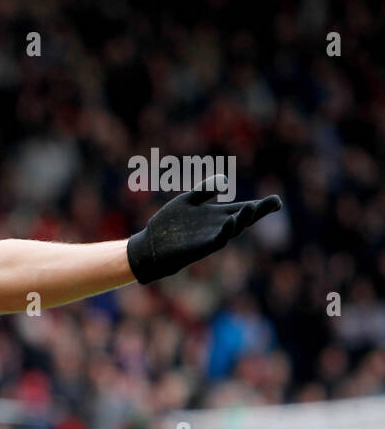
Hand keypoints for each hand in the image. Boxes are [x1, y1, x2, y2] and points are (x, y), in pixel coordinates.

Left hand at [127, 176, 280, 283]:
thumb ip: (204, 190)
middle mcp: (218, 226)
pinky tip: (230, 220)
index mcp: (217, 215)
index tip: (277, 201)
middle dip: (258, 211)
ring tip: (252, 206)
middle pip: (243, 218)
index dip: (259, 205)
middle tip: (274, 203)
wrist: (151, 246)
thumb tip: (225, 181)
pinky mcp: (201, 247)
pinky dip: (226, 231)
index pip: (242, 208)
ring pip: (233, 229)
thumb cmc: (169, 225)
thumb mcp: (187, 201)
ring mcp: (211, 237)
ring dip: (244, 219)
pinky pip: (218, 239)